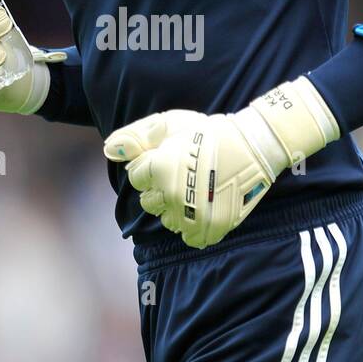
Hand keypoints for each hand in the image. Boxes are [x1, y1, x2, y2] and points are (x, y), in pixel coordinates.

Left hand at [103, 79, 339, 248]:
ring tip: (194, 190)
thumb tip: (108, 149)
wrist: (254, 146)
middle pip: (148, 202)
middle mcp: (172, 194)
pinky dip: (193, 226)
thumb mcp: (170, 124)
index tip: (168, 158)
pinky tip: (202, 208)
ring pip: (167, 220)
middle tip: (182, 174)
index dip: (149, 166)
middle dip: (158, 189)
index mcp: (159, 167)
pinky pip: (189, 237)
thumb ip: (136, 137)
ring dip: (175, 208)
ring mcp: (192, 213)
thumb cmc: (209, 132)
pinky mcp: (211, 227)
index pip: (135, 177)